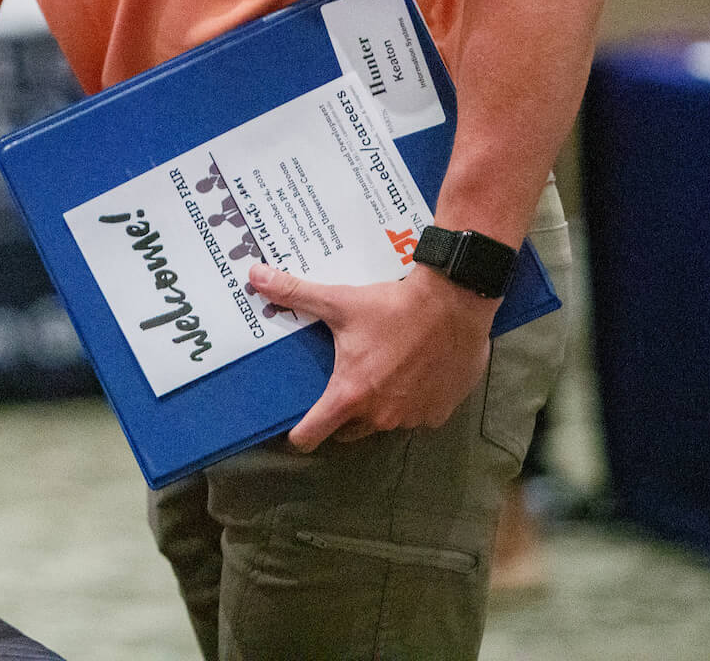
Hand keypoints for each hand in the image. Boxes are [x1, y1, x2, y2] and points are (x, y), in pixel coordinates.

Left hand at [248, 264, 499, 451]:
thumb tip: (254, 275)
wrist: (455, 305)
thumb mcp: (340, 301)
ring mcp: (413, 418)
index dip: (298, 435)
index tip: (292, 427)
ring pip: (382, 423)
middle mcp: (380, 416)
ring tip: (377, 373)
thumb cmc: (393, 308)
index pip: (312, 434)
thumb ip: (295, 293)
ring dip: (376, 406)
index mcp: (350, 395)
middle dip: (339, 414)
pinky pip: (414, 416)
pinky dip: (408, 402)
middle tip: (338, 384)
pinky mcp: (440, 413)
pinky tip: (410, 374)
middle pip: (346, 431)